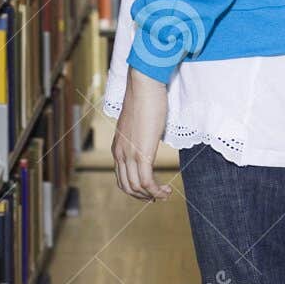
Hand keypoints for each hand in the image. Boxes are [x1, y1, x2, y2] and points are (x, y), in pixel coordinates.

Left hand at [112, 68, 172, 201]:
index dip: (136, 189)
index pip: (121, 178)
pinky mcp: (142, 153)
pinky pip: (147, 181)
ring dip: (152, 195)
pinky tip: (167, 191)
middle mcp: (120, 154)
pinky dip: (156, 191)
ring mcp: (129, 155)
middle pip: (127, 187)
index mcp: (117, 147)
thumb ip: (140, 135)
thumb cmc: (145, 99)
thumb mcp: (139, 123)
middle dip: (143, 196)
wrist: (144, 86)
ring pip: (137, 188)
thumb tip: (148, 136)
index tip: (150, 190)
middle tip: (158, 197)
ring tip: (166, 194)